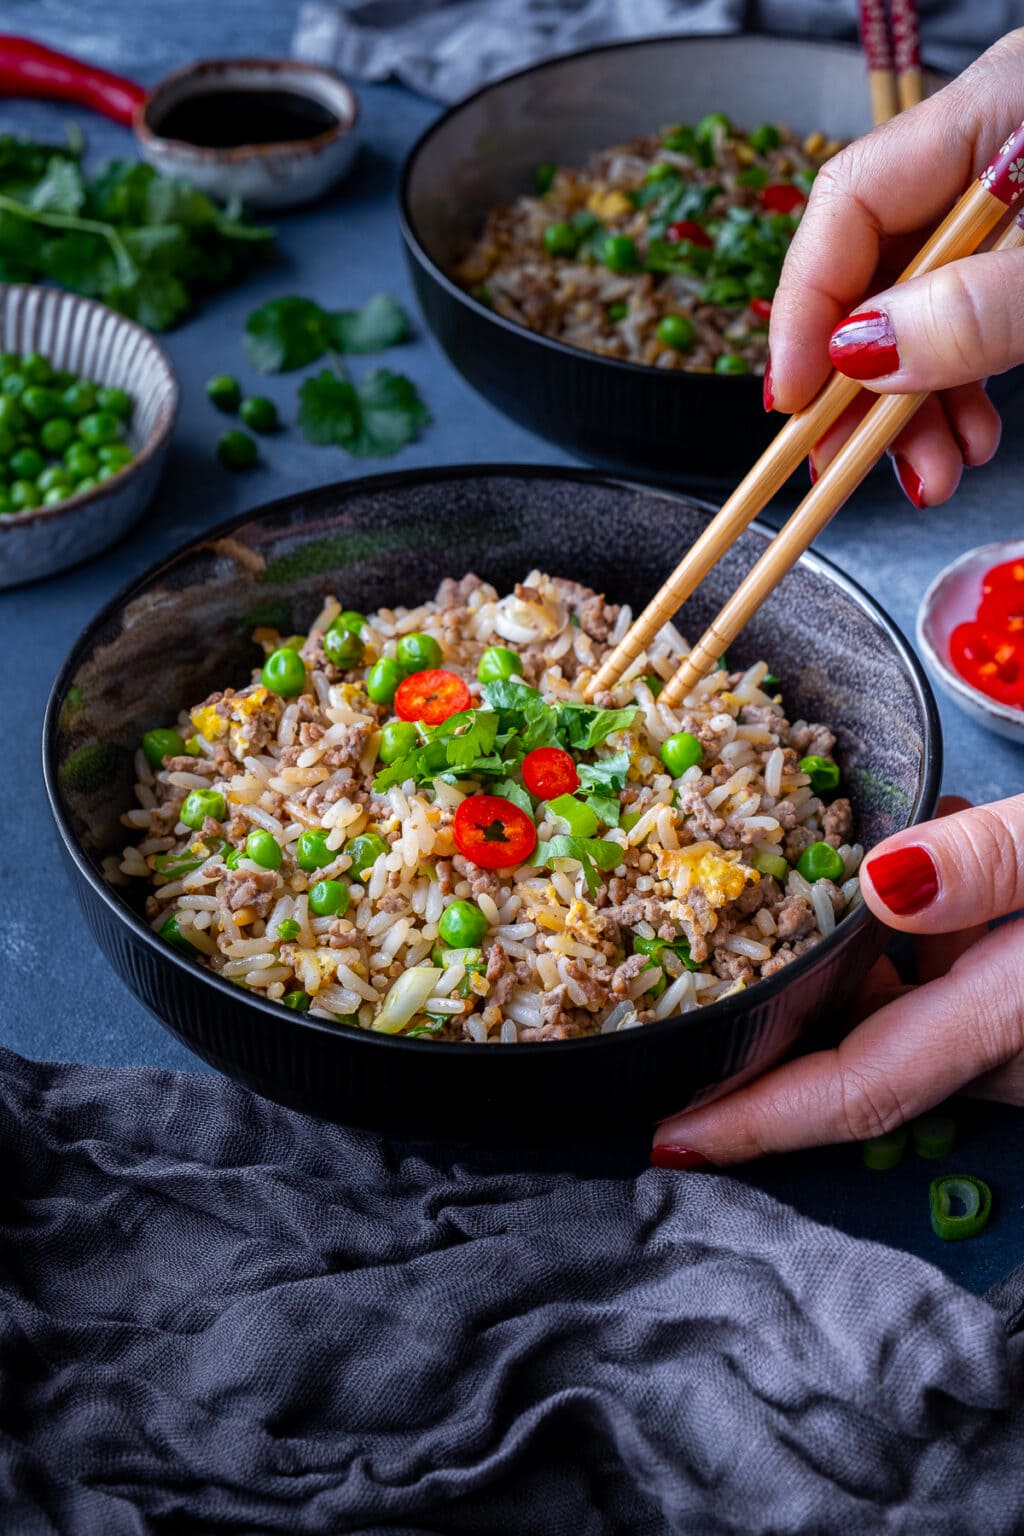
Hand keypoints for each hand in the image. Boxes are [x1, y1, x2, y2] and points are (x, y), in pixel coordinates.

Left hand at [651, 797, 1023, 1167]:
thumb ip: (993, 860)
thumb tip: (883, 879)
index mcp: (1005, 1018)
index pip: (857, 1090)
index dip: (757, 1116)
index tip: (668, 1132)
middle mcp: (1005, 1046)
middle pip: (853, 1058)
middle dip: (760, 1029)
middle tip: (662, 995)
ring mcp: (1014, 1023)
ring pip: (890, 1014)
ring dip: (823, 961)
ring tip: (746, 895)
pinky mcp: (1020, 998)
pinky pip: (934, 985)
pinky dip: (891, 936)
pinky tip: (887, 865)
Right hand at [767, 30, 1023, 506]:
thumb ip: (987, 305)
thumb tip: (867, 353)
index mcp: (1001, 106)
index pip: (849, 203)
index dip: (804, 308)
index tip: (799, 404)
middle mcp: (998, 152)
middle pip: (876, 270)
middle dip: (863, 382)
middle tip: (857, 468)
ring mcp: (1020, 207)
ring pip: (920, 313)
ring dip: (914, 405)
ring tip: (936, 470)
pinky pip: (972, 327)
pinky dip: (961, 390)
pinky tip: (971, 436)